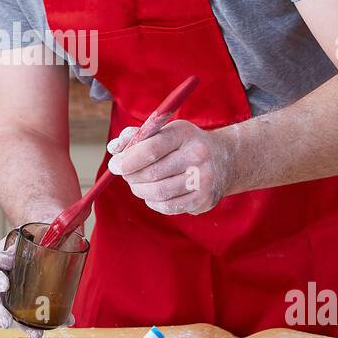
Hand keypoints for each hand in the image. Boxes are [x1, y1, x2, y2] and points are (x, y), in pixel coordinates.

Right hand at [0, 229, 75, 337]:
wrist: (52, 234)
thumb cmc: (37, 231)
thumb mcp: (32, 230)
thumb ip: (23, 239)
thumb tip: (6, 258)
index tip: (3, 285)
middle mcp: (0, 279)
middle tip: (6, 322)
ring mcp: (15, 293)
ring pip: (12, 313)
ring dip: (23, 326)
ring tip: (36, 334)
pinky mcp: (33, 301)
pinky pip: (37, 314)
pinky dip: (53, 318)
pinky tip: (66, 319)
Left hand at [106, 119, 234, 214]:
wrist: (224, 159)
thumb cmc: (184, 144)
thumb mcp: (165, 131)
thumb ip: (137, 136)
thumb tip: (114, 149)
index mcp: (184, 134)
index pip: (150, 148)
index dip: (127, 159)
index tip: (115, 165)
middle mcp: (197, 155)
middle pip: (152, 173)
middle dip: (131, 176)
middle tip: (125, 174)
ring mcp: (203, 179)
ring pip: (158, 192)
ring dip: (140, 190)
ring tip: (137, 183)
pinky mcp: (204, 199)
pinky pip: (168, 207)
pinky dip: (153, 201)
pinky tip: (152, 193)